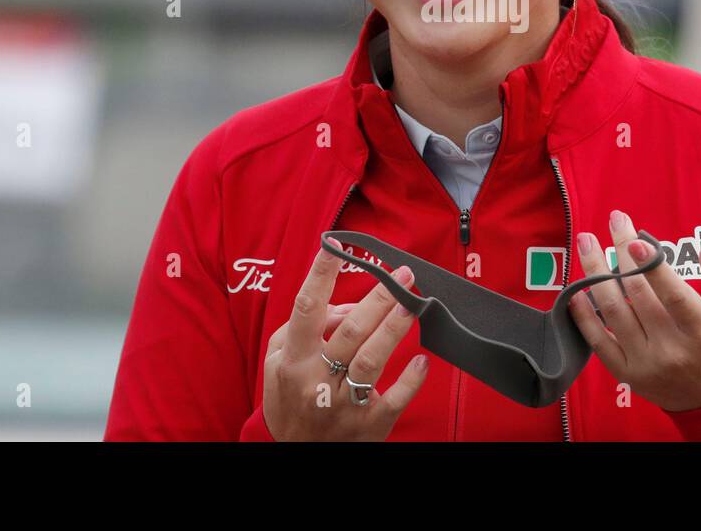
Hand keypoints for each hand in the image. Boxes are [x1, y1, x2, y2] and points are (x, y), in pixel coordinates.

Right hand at [262, 238, 428, 439]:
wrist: (294, 454)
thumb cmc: (290, 396)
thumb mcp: (278, 361)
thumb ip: (303, 328)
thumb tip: (345, 305)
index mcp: (292, 360)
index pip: (306, 309)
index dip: (321, 275)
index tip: (336, 246)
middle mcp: (316, 381)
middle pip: (350, 333)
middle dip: (379, 299)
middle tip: (402, 274)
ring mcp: (344, 404)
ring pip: (372, 361)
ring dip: (394, 329)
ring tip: (414, 303)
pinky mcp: (368, 425)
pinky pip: (394, 399)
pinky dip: (410, 380)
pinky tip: (422, 361)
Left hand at [568, 210, 700, 411]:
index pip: (673, 295)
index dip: (652, 266)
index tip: (635, 240)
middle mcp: (672, 350)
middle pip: (637, 294)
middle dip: (621, 252)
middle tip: (615, 220)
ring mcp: (646, 364)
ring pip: (614, 312)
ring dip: (595, 274)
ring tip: (587, 243)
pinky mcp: (629, 374)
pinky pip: (598, 344)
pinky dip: (584, 318)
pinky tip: (575, 292)